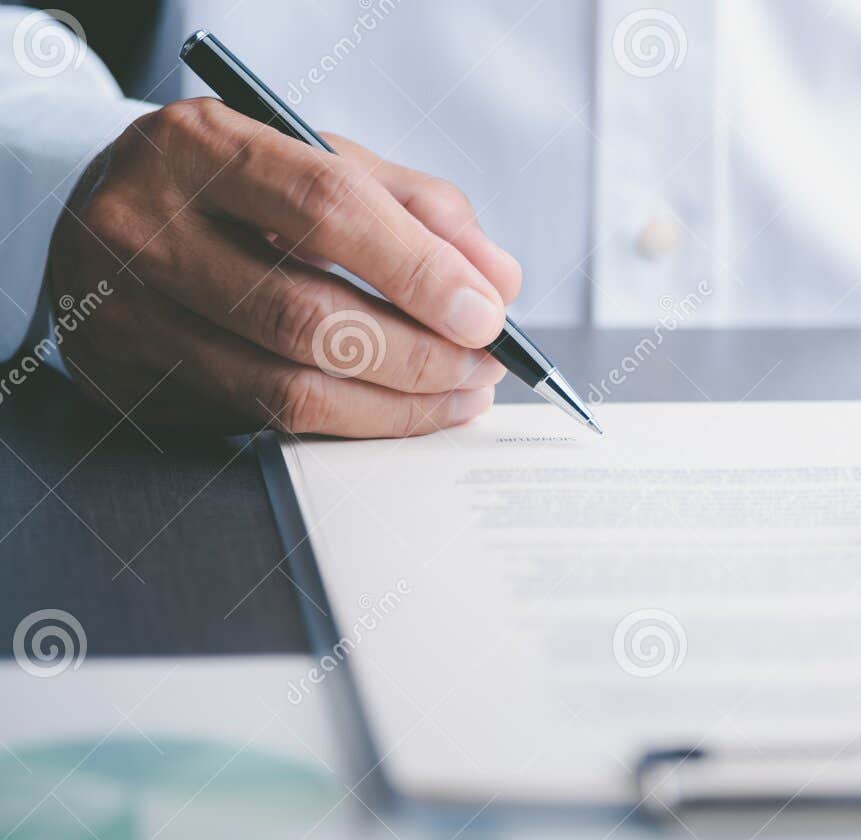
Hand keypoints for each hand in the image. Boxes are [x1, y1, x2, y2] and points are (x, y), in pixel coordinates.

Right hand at [49, 98, 521, 436]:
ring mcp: (125, 314)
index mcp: (196, 145)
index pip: (326, 211)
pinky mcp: (130, 383)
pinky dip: (350, 424)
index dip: (420, 271)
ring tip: (460, 394)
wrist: (112, 219)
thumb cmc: (236, 189)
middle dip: (420, 355)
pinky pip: (263, 423)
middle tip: (485, 366)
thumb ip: (420, 209)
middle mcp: (142, 227)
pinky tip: (398, 409)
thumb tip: (498, 282)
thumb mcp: (320, 161)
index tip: (488, 316)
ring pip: (288, 390)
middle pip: (308, 318)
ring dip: (398, 406)